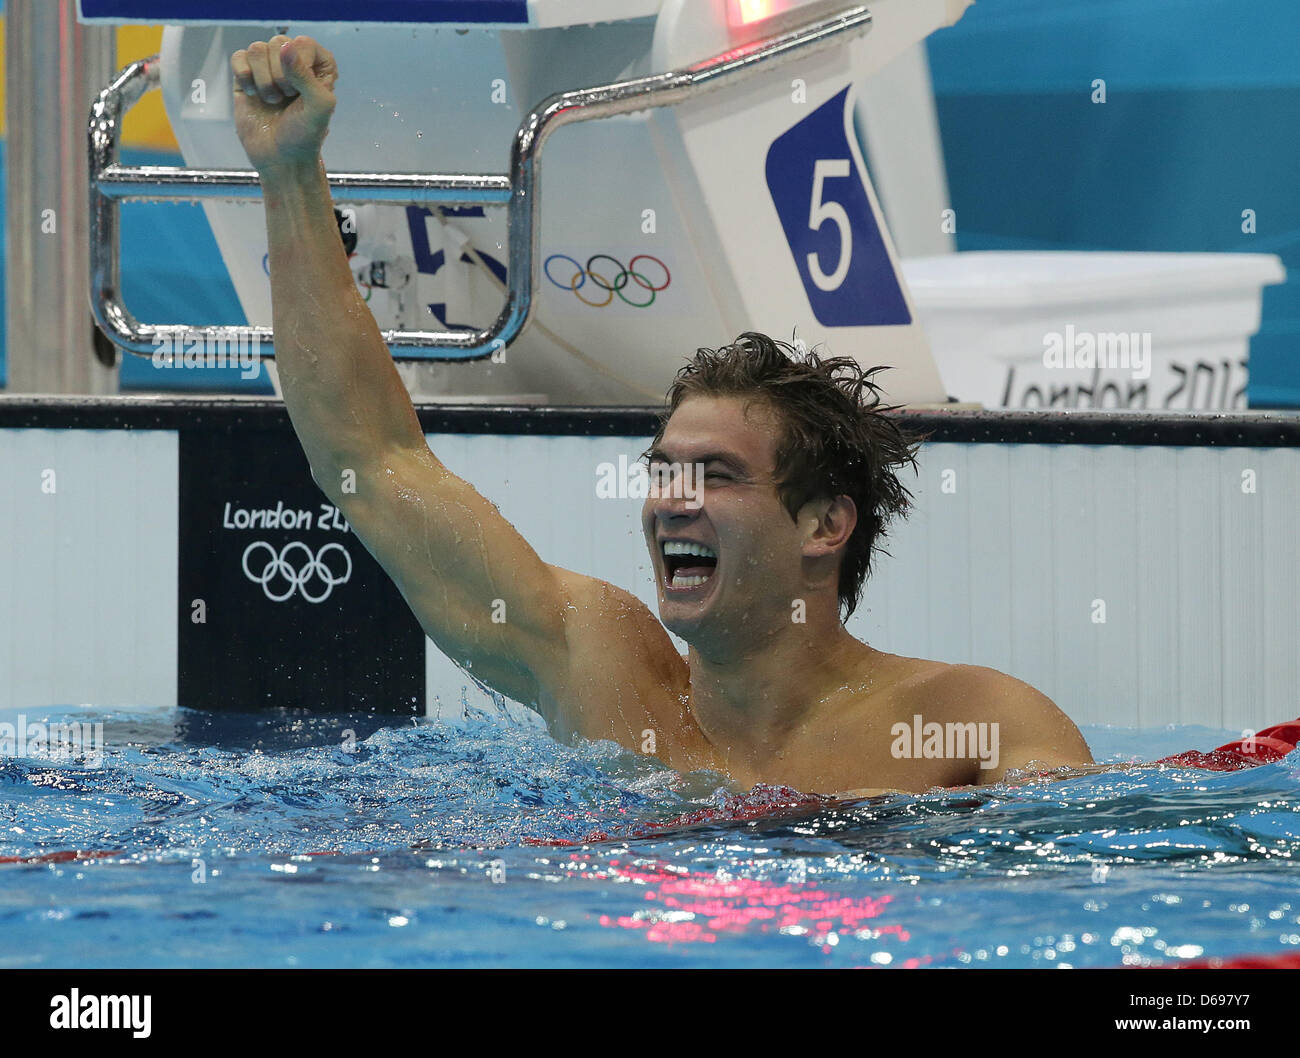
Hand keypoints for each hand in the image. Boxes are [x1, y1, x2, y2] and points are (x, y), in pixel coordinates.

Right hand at [231, 35, 337, 176]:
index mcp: (317, 66)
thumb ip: (306, 74)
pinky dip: (244, 77)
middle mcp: (293, 62)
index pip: (303, 43)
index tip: (301, 92)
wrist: (281, 158)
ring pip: (256, 49)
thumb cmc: (305, 135)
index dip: (299, 66)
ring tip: (272, 100)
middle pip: (278, 43)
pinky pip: (238, 57)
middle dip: (280, 76)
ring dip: (263, 80)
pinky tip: (253, 95)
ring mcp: (268, 68)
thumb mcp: (319, 106)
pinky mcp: (246, 77)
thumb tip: (285, 46)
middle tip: (286, 99)